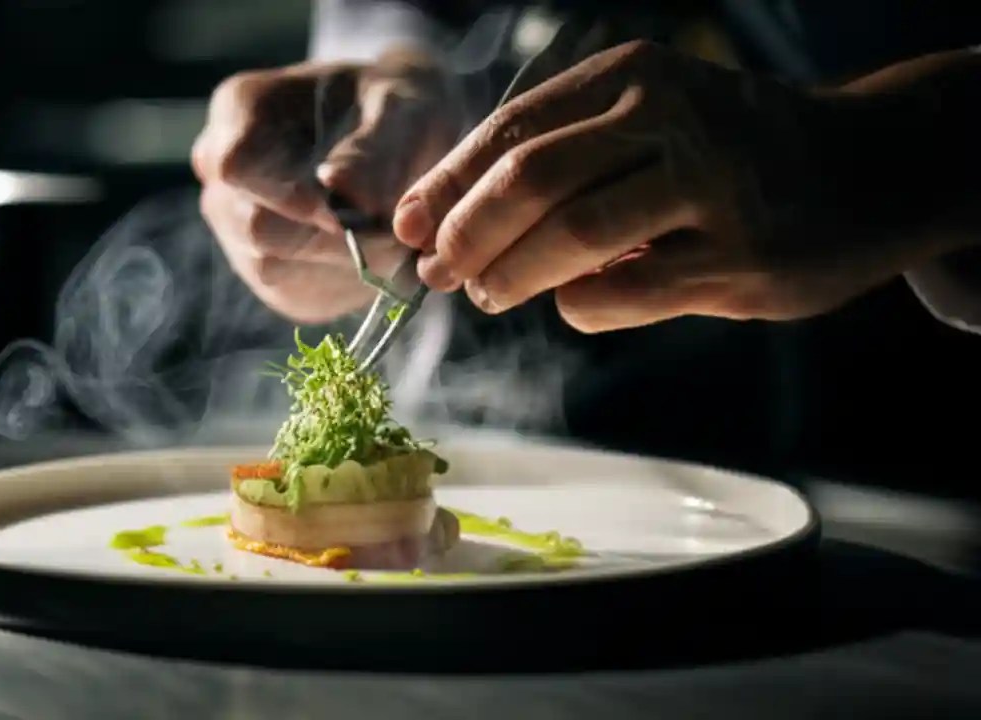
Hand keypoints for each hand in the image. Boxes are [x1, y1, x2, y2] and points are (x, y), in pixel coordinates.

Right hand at [192, 51, 460, 322]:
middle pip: (255, 227)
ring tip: (395, 239)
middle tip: (397, 236)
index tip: (348, 214)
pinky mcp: (267, 274)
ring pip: (272, 266)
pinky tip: (377, 256)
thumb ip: (373, 151)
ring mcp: (237, 228)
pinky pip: (294, 293)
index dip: (289, 196)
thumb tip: (341, 192)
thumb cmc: (399, 109)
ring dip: (342, 264)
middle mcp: (227, 173)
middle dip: (330, 239)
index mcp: (241, 109)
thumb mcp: (403, 109)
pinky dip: (343, 283)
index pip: (237, 164)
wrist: (406, 140)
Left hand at [392, 40, 961, 331]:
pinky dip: (579, 306)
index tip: (407, 227)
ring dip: (510, 276)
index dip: (446, 185)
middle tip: (440, 272)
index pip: (510, 130)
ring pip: (571, 237)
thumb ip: (562, 154)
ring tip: (489, 294)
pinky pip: (622, 294)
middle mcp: (671, 117)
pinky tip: (574, 302)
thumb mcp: (647, 118)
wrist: (863, 170)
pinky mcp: (740, 259)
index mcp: (633, 75)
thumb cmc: (727, 152)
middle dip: (466, 235)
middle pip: (529, 180)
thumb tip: (447, 219)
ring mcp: (710, 187)